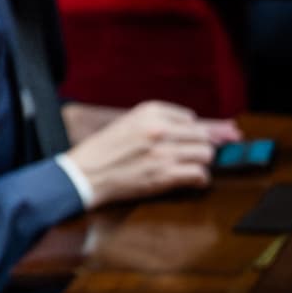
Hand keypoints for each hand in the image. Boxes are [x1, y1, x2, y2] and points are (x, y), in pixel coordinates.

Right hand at [64, 99, 223, 207]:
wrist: (85, 173)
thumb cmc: (104, 150)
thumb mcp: (128, 123)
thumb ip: (157, 122)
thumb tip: (199, 127)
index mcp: (149, 112)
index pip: (190, 118)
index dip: (190, 131)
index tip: (187, 140)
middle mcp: (159, 128)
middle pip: (202, 136)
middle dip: (199, 146)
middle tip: (189, 155)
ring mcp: (164, 152)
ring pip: (206, 154)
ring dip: (200, 162)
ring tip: (187, 167)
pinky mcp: (166, 175)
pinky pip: (201, 175)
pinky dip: (199, 179)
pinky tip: (189, 180)